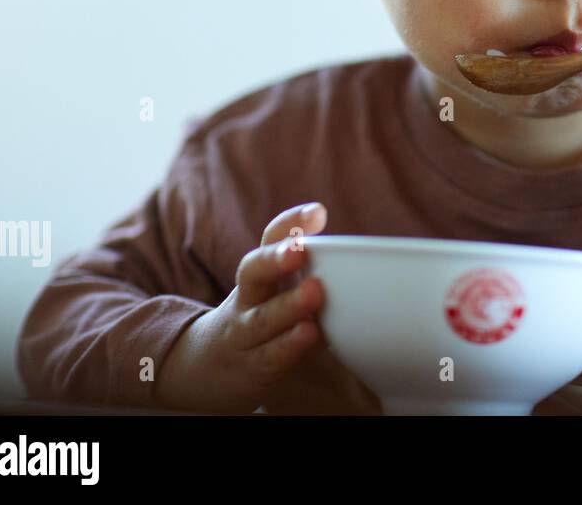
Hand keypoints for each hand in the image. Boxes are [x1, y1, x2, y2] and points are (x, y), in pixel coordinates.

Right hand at [154, 203, 328, 412]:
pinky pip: (270, 355)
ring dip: (289, 305)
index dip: (291, 223)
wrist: (206, 368)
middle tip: (300, 249)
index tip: (318, 213)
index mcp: (262, 272)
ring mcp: (245, 333)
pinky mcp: (253, 367)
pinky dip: (290, 346)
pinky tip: (309, 335)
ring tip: (314, 292)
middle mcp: (249, 297)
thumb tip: (374, 255)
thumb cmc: (262, 319)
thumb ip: (315, 272)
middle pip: (254, 272)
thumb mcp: (280, 291)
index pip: (271, 239)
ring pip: (262, 318)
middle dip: (276, 258)